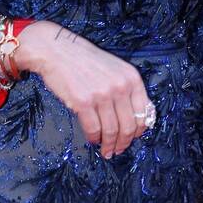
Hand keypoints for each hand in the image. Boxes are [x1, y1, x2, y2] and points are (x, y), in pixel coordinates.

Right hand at [16, 20, 151, 158]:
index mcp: (132, 78)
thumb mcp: (116, 69)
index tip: (133, 138)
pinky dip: (94, 138)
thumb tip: (134, 117)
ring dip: (109, 145)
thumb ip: (126, 89)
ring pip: (111, 130)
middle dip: (124, 143)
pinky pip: (93, 128)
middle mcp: (120, 87)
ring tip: (106, 151)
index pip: (144, 113)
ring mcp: (102, 94)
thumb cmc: (85, 61)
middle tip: (118, 150)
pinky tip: (93, 140)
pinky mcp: (83, 101)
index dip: (138, 131)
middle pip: (129, 125)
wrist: (57, 50)